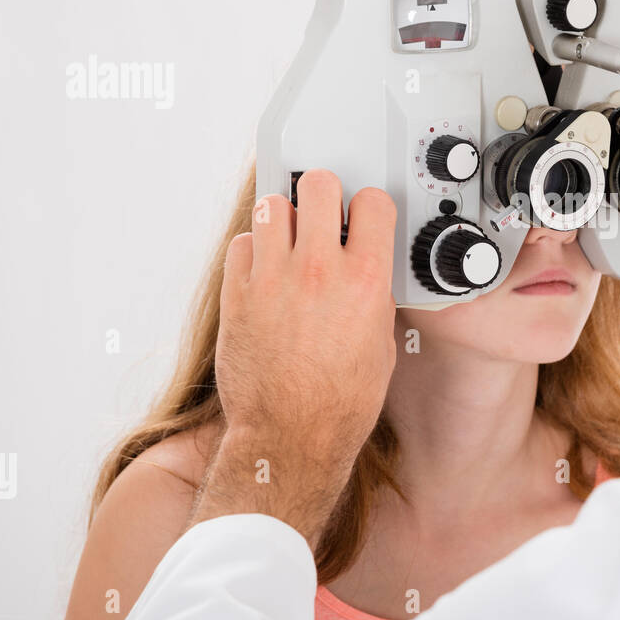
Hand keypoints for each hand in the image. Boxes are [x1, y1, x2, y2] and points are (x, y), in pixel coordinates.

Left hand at [195, 170, 397, 546]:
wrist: (292, 435)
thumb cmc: (341, 402)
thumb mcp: (381, 342)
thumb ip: (373, 294)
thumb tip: (366, 270)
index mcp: (367, 280)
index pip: (372, 201)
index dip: (369, 206)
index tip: (363, 216)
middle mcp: (320, 270)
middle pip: (318, 184)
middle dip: (323, 194)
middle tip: (322, 213)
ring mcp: (274, 278)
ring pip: (273, 204)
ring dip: (285, 216)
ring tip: (290, 238)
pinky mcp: (237, 294)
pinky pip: (242, 243)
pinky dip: (254, 250)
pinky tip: (264, 269)